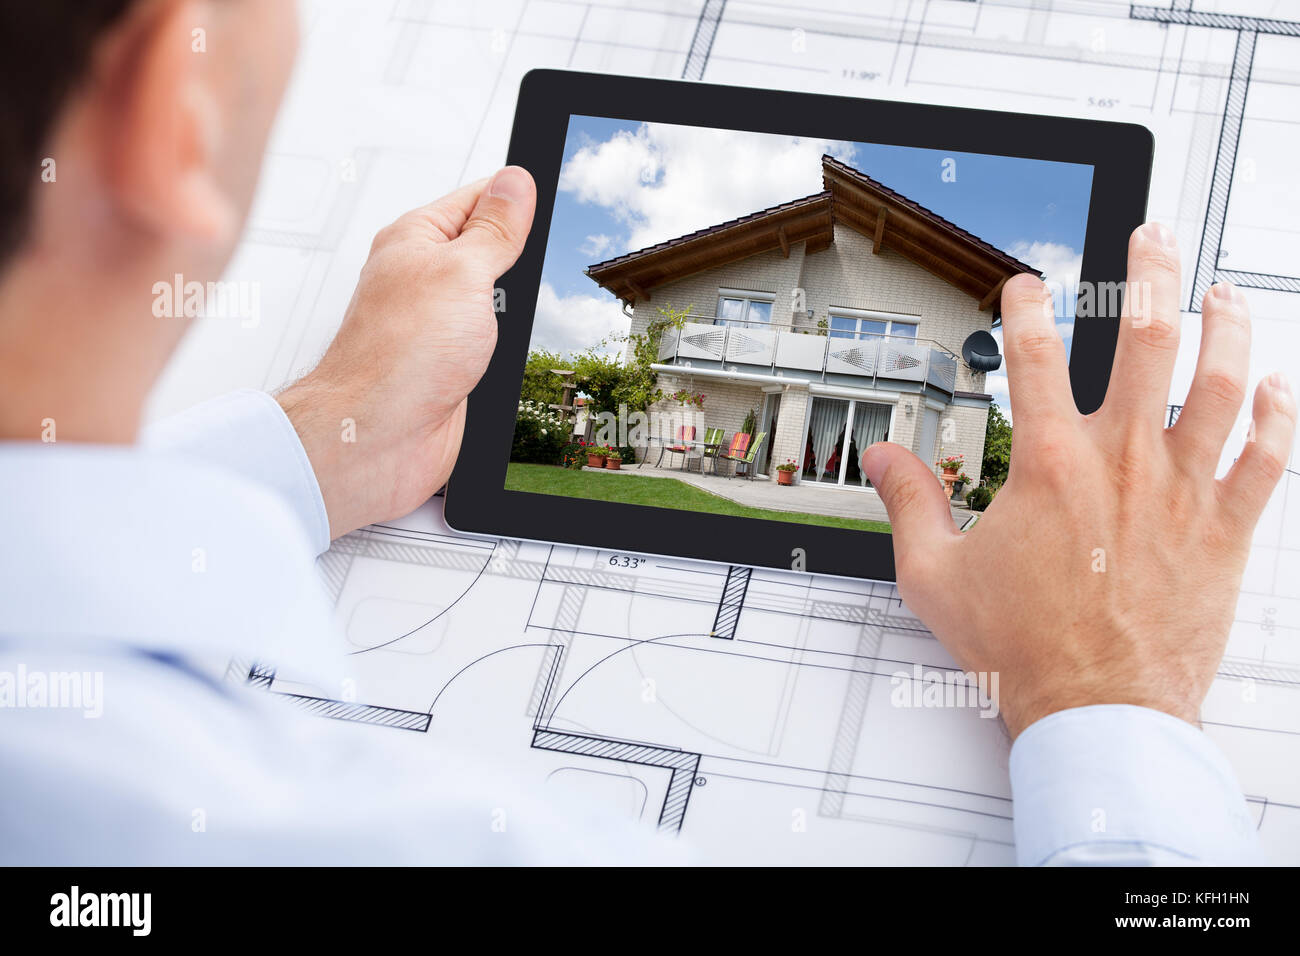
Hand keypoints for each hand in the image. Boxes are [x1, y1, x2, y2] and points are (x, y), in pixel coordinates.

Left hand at [278, 167, 535, 538]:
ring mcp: (434, 324)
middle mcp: (422, 279)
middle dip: (521, 261)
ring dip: (512, 314)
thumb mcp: (463, 272)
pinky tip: (508, 352)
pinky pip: (488, 344)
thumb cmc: (397, 355)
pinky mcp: (446, 365)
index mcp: (416, 239)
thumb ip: (494, 229)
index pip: (477, 198)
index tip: (549, 194)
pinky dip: (505, 350)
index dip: (515, 196)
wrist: (375, 437)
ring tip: (515, 318)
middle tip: (537, 265)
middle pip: (489, 250)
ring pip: (492, 302)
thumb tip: (517, 183)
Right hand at [862, 223, 1295, 737]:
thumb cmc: (1024, 648)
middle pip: (1149, 339)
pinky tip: (1277, 387)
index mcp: (1051, 466)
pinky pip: (1267, 458)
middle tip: (1153, 238)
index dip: (1028, 308)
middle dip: (1152, 273)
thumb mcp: (935, 574)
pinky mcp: (1226, 530)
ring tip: (1225, 292)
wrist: (1098, 709)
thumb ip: (909, 503)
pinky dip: (1276, 416)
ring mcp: (1184, 492)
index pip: (1037, 358)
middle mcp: (1124, 463)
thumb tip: (883, 459)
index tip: (1027, 286)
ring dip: (1227, 327)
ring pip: (1221, 383)